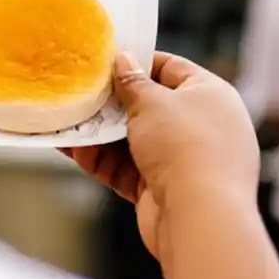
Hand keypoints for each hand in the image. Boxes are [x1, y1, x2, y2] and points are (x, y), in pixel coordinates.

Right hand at [62, 52, 258, 258]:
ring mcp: (183, 160)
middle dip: (112, 104)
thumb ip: (133, 81)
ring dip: (100, 135)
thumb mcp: (152, 103)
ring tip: (68, 123)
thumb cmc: (185, 148)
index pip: (171, 68)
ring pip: (134, 141)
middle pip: (149, 107)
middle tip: (81, 94)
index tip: (106, 61)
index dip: (138, 62)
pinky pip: (128, 168)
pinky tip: (75, 151)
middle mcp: (201, 126)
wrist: (199, 217)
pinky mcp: (164, 189)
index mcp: (210, 95)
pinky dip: (103, 161)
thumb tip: (124, 60)